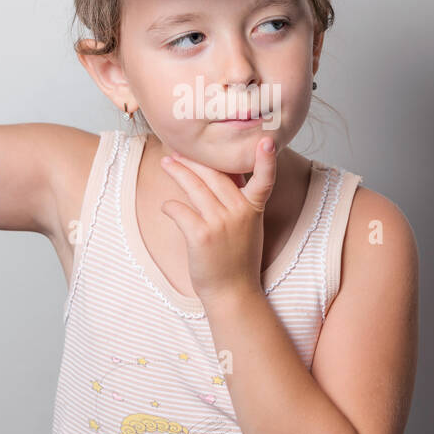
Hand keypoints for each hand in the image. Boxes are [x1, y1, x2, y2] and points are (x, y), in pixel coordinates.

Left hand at [159, 137, 277, 303]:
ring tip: (167, 163)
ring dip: (177, 172)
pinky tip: (167, 207)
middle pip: (214, 175)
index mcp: (253, 208)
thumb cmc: (237, 257)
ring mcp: (221, 222)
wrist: (233, 292)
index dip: (266, 160)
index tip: (266, 140)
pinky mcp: (201, 234)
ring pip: (194, 187)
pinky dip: (170, 206)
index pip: (264, 179)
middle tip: (177, 150)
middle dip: (193, 160)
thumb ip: (238, 201)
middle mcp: (239, 212)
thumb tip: (219, 173)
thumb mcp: (248, 226)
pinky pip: (179, 209)